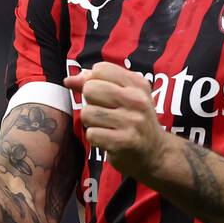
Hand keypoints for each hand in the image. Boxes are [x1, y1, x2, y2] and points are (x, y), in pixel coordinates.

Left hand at [63, 61, 164, 184]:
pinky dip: (95, 138)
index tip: (103, 95)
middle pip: (90, 89)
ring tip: (107, 127)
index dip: (93, 81)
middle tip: (105, 113)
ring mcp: (132, 121)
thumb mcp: (122, 96)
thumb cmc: (132, 120)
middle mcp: (137, 100)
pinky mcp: (124, 142)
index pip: (100, 69)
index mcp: (137, 84)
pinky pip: (91, 134)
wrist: (155, 153)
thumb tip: (69, 80)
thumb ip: (95, 83)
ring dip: (91, 123)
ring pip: (87, 113)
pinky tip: (108, 140)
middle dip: (90, 103)